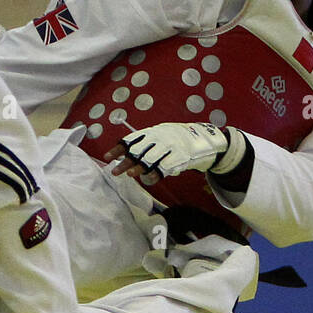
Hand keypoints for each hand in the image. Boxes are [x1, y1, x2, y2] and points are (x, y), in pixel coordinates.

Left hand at [107, 123, 230, 184]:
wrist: (204, 139)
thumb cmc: (178, 140)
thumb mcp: (161, 135)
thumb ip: (146, 144)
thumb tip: (125, 156)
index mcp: (153, 132)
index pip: (131, 139)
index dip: (119, 148)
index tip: (107, 157)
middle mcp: (160, 138)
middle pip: (139, 150)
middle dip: (126, 161)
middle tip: (115, 171)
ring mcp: (171, 147)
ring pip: (151, 159)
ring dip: (139, 168)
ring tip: (131, 175)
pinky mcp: (180, 157)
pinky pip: (165, 168)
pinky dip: (156, 175)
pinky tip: (148, 180)